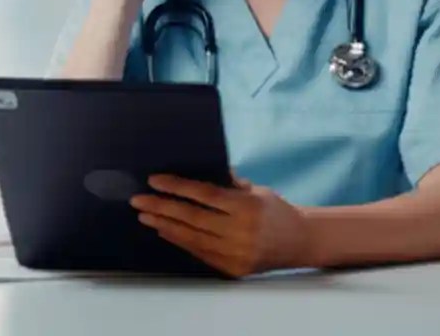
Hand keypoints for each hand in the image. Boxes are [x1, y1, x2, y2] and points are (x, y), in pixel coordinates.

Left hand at [129, 171, 315, 276]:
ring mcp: (236, 254)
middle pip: (192, 218)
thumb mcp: (256, 190)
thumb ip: (228, 183)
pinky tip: (165, 231)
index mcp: (248, 207)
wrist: (300, 242)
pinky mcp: (232, 269)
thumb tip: (195, 171)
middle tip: (138, 200)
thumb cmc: (275, 210)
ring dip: (165, 226)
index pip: (205, 195)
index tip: (155, 180)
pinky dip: (180, 241)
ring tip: (145, 216)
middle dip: (162, 207)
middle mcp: (241, 232)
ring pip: (192, 238)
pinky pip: (199, 253)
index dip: (178, 187)